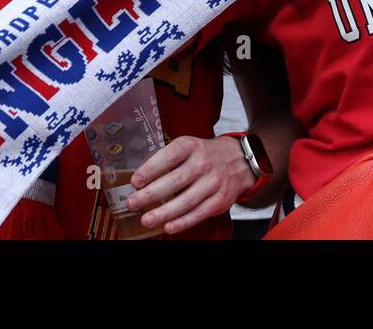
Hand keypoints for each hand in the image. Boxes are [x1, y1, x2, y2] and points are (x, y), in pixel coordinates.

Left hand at [125, 135, 254, 234]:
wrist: (239, 160)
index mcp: (190, 146)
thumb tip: (140, 181)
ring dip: (164, 213)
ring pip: (186, 201)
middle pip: (174, 182)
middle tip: (133, 203)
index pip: (168, 157)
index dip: (150, 170)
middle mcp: (203, 163)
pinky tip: (168, 226)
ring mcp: (213, 182)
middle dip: (150, 194)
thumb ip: (167, 160)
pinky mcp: (220, 200)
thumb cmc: (204, 155)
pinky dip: (182, 222)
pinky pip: (198, 213)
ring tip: (146, 219)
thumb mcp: (188, 147)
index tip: (135, 181)